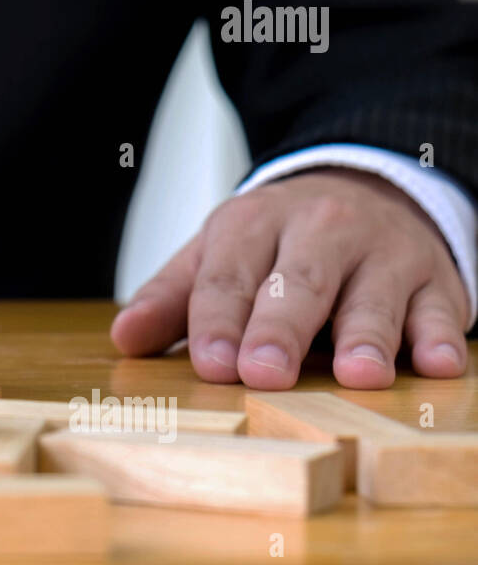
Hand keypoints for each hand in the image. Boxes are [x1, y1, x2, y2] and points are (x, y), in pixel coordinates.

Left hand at [110, 169, 469, 388]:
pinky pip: (440, 307)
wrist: (365, 189)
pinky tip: (435, 362)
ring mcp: (382, 253)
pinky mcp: (434, 279)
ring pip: (371, 295)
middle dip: (279, 330)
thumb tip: (124, 338)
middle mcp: (320, 230)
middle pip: (298, 283)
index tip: (210, 364)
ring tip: (357, 375)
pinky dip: (439, 334)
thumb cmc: (276, 243)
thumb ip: (171, 298)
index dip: (218, 321)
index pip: (229, 275)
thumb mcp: (216, 254)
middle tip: (264, 375)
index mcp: (253, 224)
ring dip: (365, 335)